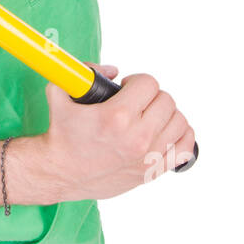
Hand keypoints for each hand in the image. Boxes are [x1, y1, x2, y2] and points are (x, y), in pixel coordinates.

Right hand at [27, 62, 195, 202]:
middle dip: (150, 96)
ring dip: (165, 114)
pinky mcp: (152, 171)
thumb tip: (112, 70)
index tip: (126, 87)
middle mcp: (137, 137)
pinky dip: (180, 135)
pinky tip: (164, 132)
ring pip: (179, 121)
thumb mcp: (60, 93)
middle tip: (135, 102)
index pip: (149, 83)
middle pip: (166, 100)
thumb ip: (84, 71)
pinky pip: (184, 147)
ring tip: (148, 116)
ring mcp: (147, 156)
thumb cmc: (61, 136)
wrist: (59, 173)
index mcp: (116, 116)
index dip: (136, 81)